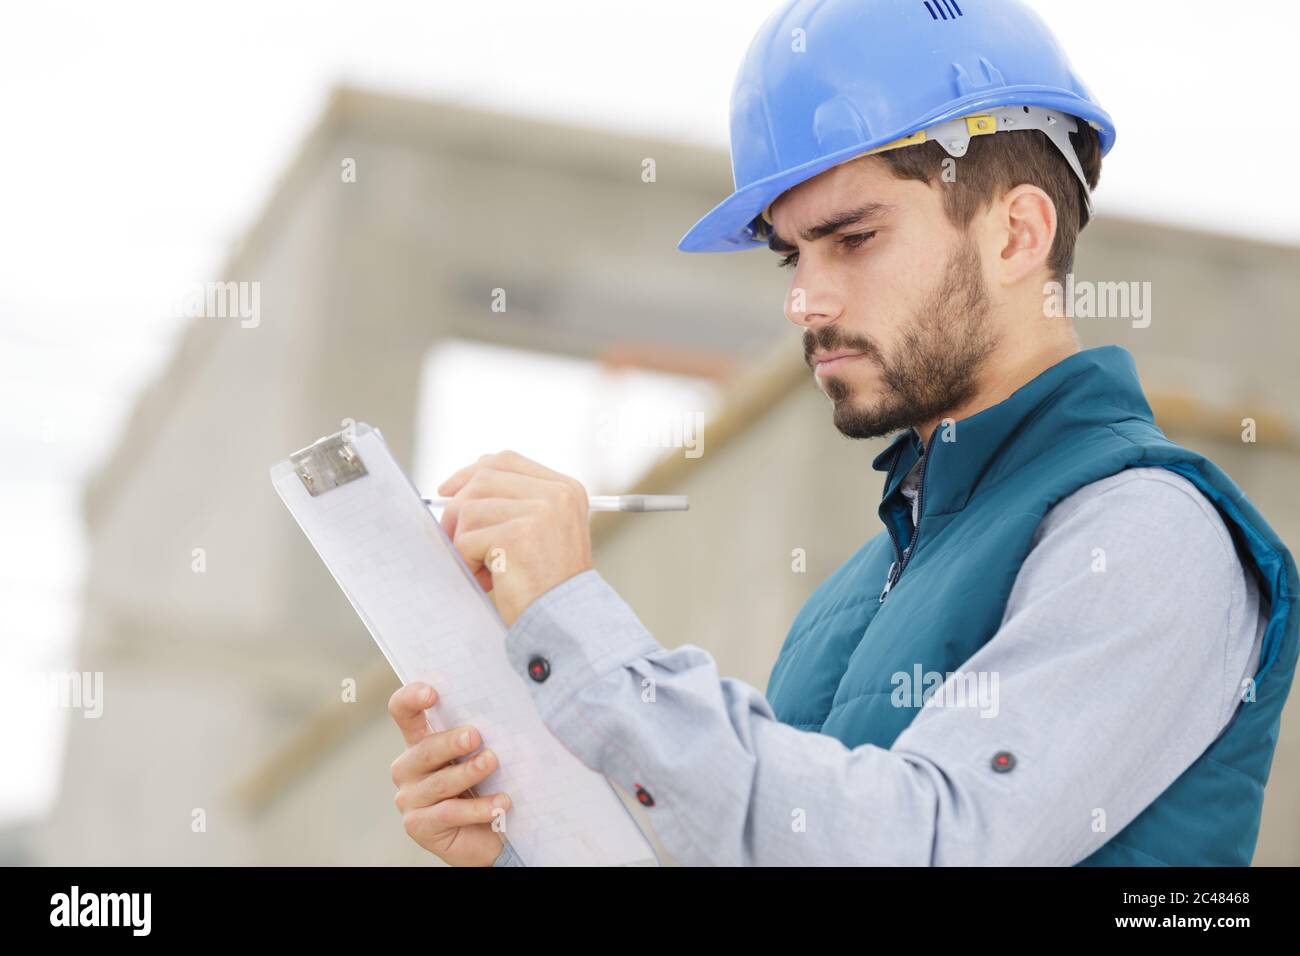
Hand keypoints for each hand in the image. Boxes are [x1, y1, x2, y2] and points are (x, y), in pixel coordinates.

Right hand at [388, 682, 511, 865]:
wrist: (490, 834)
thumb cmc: (487, 785)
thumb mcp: (486, 755)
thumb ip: (487, 735)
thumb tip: (509, 719)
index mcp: (421, 741)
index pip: (403, 712)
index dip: (411, 698)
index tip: (432, 693)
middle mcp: (409, 767)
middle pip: (425, 749)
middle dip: (451, 741)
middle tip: (476, 736)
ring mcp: (410, 798)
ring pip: (440, 782)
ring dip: (469, 772)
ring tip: (492, 763)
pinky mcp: (418, 826)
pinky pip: (449, 813)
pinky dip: (478, 808)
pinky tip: (500, 804)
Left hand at [437, 449, 593, 627]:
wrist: (566, 622)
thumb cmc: (548, 584)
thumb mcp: (542, 533)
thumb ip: (514, 505)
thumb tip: (456, 491)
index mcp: (566, 488)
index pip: (506, 460)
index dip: (471, 472)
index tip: (449, 491)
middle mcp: (557, 494)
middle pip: (483, 478)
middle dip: (458, 509)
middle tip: (455, 541)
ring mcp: (540, 511)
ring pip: (470, 509)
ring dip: (465, 542)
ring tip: (484, 569)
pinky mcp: (518, 534)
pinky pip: (467, 538)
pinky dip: (468, 561)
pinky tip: (488, 579)